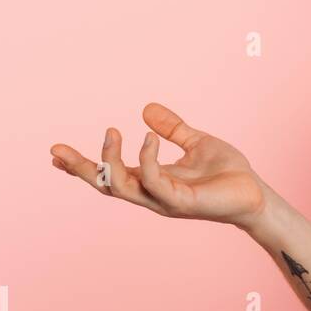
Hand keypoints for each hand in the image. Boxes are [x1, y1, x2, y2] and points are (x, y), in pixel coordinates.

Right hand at [50, 103, 267, 228]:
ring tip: (112, 131)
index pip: (111, 174)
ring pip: (124, 187)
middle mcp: (152, 193)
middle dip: (81, 169)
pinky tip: (149, 138)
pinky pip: (156, 182)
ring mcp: (165, 200)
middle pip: (107, 185)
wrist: (255, 194)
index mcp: (152, 180)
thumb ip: (173, 128)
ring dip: (112, 160)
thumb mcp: (196, 142)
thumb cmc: (226, 173)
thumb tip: (146, 108)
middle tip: (56, 151)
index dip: (83, 166)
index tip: (55, 154)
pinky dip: (148, 159)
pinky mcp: (182, 202)